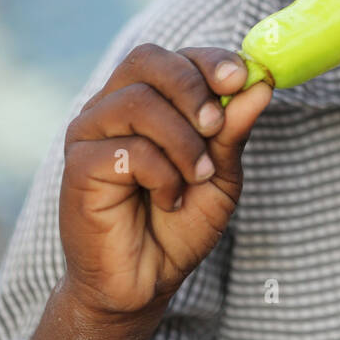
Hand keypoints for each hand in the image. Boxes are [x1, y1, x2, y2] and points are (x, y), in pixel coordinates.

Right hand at [60, 45, 271, 317]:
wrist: (144, 283)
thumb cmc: (179, 225)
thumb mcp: (221, 175)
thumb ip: (233, 131)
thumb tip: (260, 85)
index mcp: (147, 100)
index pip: (174, 57)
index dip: (209, 59)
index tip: (241, 77)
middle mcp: (112, 106)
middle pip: (147, 59)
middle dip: (192, 86)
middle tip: (215, 124)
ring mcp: (90, 132)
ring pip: (140, 101)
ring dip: (183, 141)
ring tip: (197, 176)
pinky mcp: (78, 165)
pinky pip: (129, 149)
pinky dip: (163, 175)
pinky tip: (167, 199)